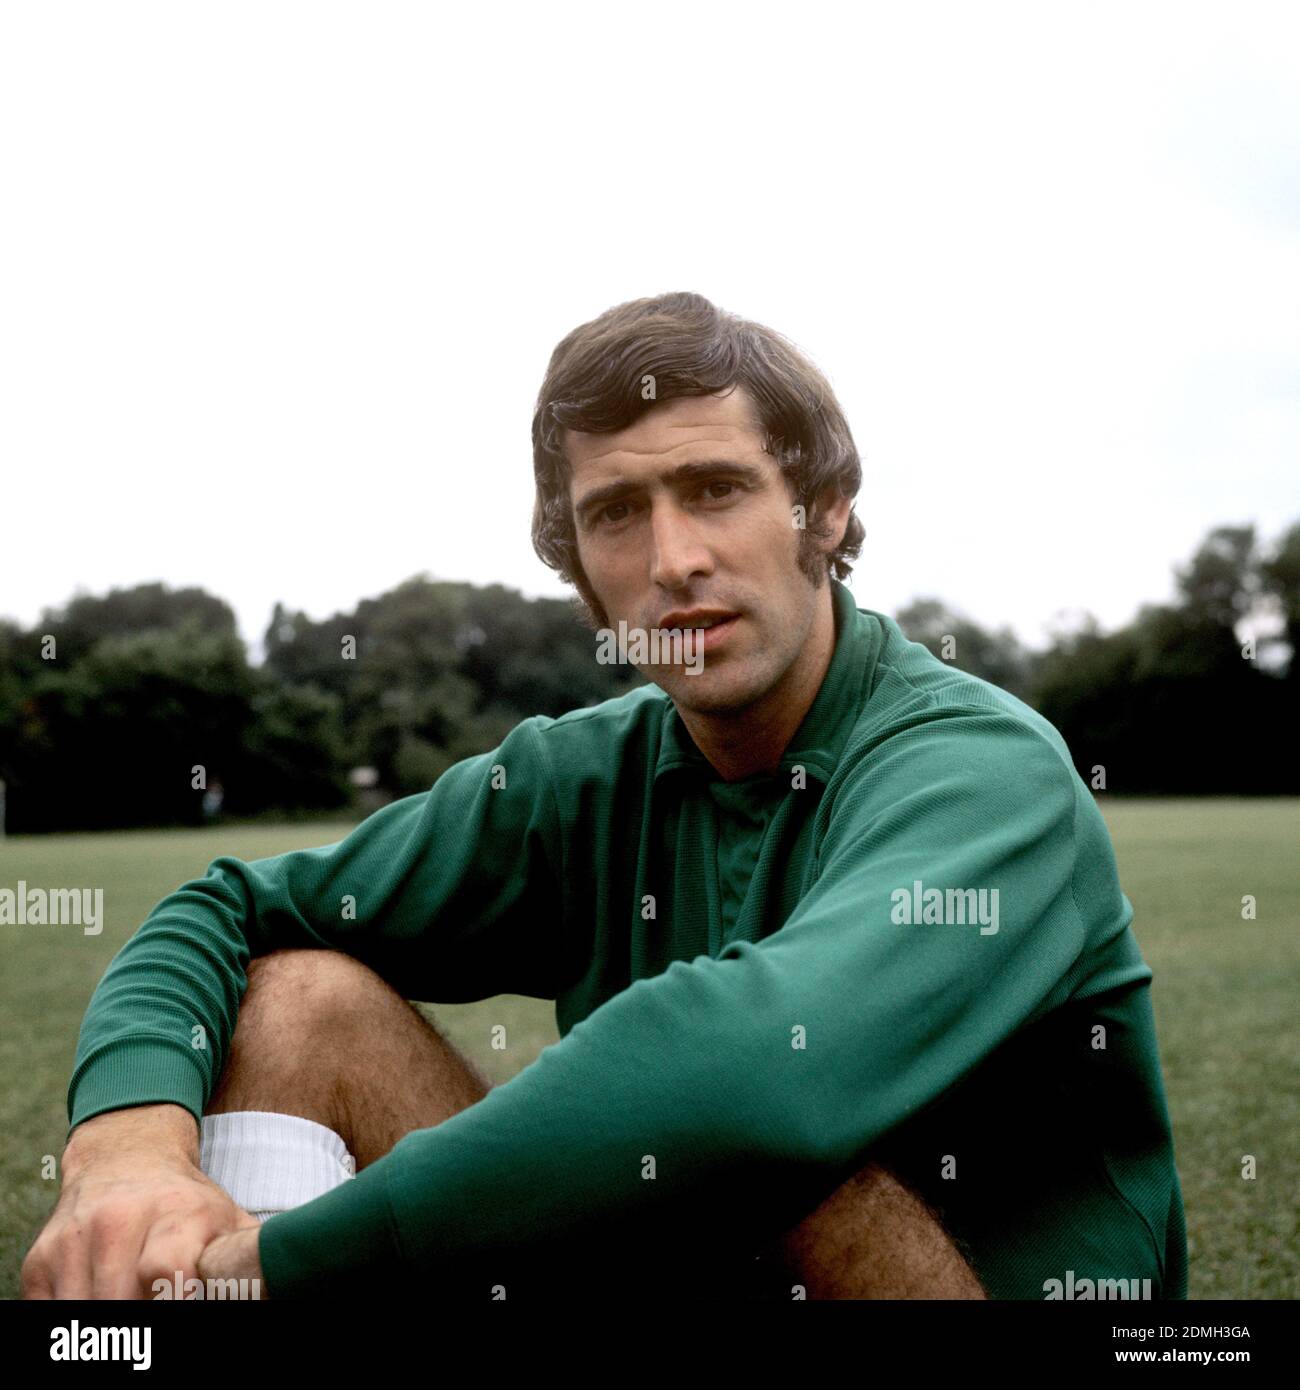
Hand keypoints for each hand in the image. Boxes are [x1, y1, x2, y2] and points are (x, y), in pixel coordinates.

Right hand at [21, 1105, 260, 1299]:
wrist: (127, 1157)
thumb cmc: (186, 1202)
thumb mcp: (226, 1219)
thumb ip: (245, 1257)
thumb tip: (276, 1279)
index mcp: (176, 1215)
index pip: (165, 1271)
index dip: (173, 1300)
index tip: (181, 1302)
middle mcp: (119, 1221)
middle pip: (118, 1305)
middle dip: (138, 1322)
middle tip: (153, 1311)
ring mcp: (74, 1239)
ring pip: (82, 1314)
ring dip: (104, 1328)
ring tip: (132, 1305)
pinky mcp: (39, 1257)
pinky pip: (48, 1314)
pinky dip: (73, 1321)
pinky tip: (98, 1304)